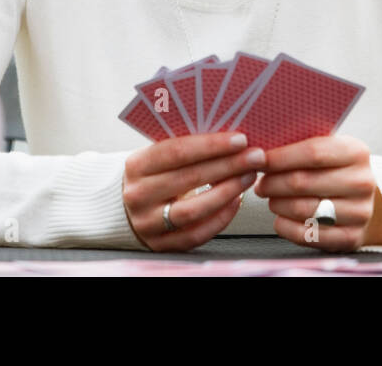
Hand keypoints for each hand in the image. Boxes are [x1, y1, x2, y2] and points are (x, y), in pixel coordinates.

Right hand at [123, 133, 264, 251]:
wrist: (126, 209)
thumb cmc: (152, 175)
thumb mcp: (156, 157)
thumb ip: (184, 147)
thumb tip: (229, 137)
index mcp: (136, 166)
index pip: (176, 151)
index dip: (211, 145)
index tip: (240, 139)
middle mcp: (138, 195)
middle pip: (190, 178)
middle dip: (228, 165)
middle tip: (255, 157)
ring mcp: (148, 223)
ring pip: (194, 209)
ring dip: (227, 191)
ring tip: (249, 177)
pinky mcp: (161, 244)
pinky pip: (197, 234)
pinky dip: (220, 217)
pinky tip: (236, 201)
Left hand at [254, 135, 381, 251]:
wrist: (364, 201)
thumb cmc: (335, 170)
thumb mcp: (329, 149)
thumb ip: (302, 145)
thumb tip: (261, 148)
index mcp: (356, 152)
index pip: (312, 153)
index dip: (280, 158)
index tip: (260, 160)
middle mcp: (362, 182)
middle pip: (303, 182)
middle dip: (273, 182)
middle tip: (261, 182)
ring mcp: (359, 212)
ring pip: (302, 209)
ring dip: (277, 204)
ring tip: (270, 198)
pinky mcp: (351, 237)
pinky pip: (306, 234)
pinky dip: (285, 226)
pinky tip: (280, 218)